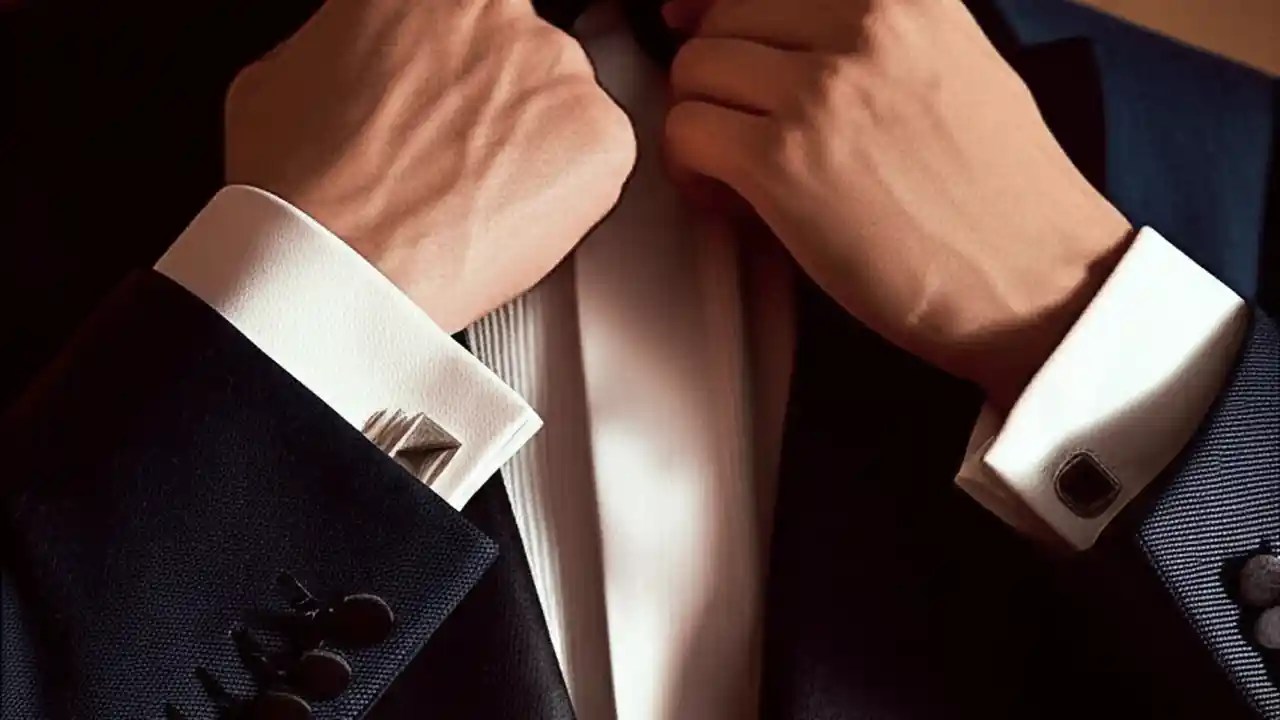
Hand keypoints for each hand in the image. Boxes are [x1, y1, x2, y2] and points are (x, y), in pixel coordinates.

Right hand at [226, 0, 634, 331]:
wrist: (338, 266)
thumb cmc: (304, 188)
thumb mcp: (285, 74)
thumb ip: (353, 49)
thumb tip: (361, 60)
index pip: (472, 15)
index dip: (462, 63)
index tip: (458, 89)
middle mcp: (497, 8)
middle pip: (519, 48)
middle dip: (496, 100)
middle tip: (458, 156)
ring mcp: (556, 68)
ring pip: (561, 103)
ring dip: (533, 145)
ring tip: (474, 199)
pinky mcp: (600, 135)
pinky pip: (600, 158)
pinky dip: (569, 192)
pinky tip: (508, 219)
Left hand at [663, 0, 1130, 407]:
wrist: (1037, 283)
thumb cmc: (1002, 195)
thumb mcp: (956, 63)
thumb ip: (876, 35)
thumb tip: (785, 33)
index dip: (717, 3)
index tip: (692, 19)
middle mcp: (864, 25)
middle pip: (723, 17)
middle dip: (716, 75)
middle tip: (736, 125)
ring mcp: (821, 92)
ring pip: (694, 70)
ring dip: (701, 121)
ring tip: (736, 170)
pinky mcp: (785, 164)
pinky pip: (686, 133)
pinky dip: (691, 169)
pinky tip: (729, 198)